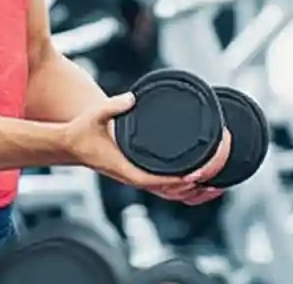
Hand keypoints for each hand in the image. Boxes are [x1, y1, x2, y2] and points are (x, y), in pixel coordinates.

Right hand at [63, 93, 227, 205]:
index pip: (158, 181)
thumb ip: (112, 106)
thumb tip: (132, 98)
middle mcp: (136, 178)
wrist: (70, 145)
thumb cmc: (82, 132)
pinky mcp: (142, 173)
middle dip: (198, 184)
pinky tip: (202, 179)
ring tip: (221, 183)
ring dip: (197, 192)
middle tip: (219, 167)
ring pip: (174, 195)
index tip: (199, 171)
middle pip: (173, 192)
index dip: (181, 180)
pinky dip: (188, 188)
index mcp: (126, 170)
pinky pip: (169, 188)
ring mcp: (140, 178)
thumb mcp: (94, 115)